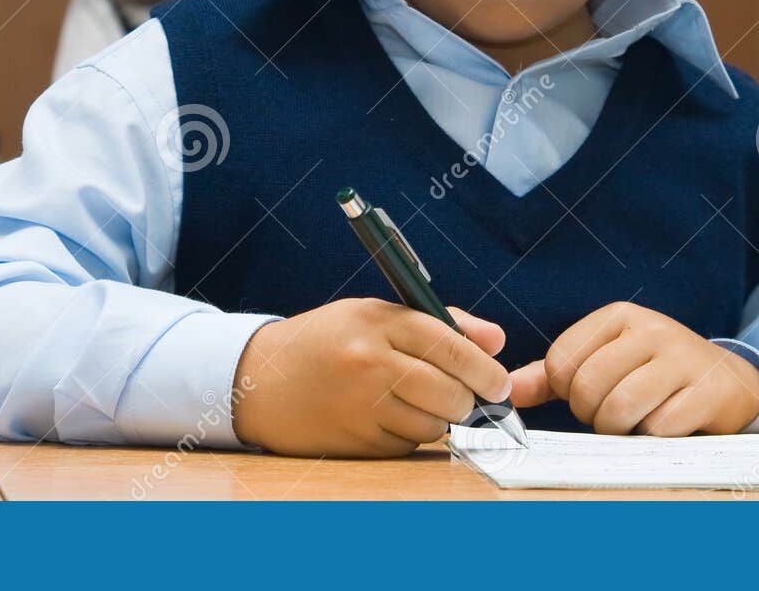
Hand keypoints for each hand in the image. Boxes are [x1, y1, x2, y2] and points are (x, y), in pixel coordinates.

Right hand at [231, 298, 510, 456]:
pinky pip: (407, 445)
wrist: (258, 378)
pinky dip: (410, 435)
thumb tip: (496, 342)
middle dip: (469, 400)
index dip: (485, 368)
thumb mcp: (375, 315)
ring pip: (434, 424)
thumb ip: (440, 323)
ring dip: (439, 420)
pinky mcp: (354, 440)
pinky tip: (388, 417)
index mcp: (378, 321)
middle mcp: (370, 362)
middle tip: (468, 398)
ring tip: (417, 402)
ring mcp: (360, 404)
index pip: (450, 344)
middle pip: (449, 392)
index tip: (500, 383)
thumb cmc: (326, 342)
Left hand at [508, 301, 758, 435]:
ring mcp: (681, 358)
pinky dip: (654, 436)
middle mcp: (650, 329)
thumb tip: (508, 390)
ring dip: (619, 429)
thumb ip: (553, 376)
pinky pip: (659, 427)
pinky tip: (665, 425)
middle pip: (588, 387)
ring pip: (620, 409)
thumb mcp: (605, 360)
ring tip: (633, 422)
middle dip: (591, 414)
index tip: (585, 396)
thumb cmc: (653, 371)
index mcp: (618, 317)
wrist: (728, 379)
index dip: (566, 392)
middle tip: (610, 415)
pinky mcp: (708, 392)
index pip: (561, 361)